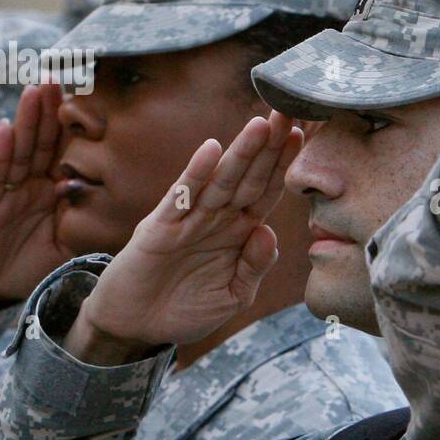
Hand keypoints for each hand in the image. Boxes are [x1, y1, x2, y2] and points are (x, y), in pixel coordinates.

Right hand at [0, 84, 72, 316]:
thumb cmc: (32, 266)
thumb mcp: (70, 244)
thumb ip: (87, 221)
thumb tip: (115, 199)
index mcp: (53, 189)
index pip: (67, 152)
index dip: (76, 128)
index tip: (91, 97)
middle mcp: (30, 183)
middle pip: (43, 140)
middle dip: (50, 109)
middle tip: (60, 76)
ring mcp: (6, 190)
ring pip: (20, 149)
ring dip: (27, 119)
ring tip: (36, 89)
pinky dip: (1, 151)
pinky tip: (6, 127)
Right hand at [67, 113, 302, 361]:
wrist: (136, 327)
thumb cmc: (185, 308)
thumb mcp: (233, 295)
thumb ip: (254, 267)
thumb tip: (269, 231)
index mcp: (238, 230)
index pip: (266, 191)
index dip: (283, 165)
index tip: (303, 136)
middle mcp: (216, 217)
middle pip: (248, 176)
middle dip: (269, 146)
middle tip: (290, 112)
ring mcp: (188, 219)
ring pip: (221, 180)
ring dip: (241, 153)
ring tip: (262, 125)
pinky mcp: (159, 227)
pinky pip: (180, 198)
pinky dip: (195, 174)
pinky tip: (210, 151)